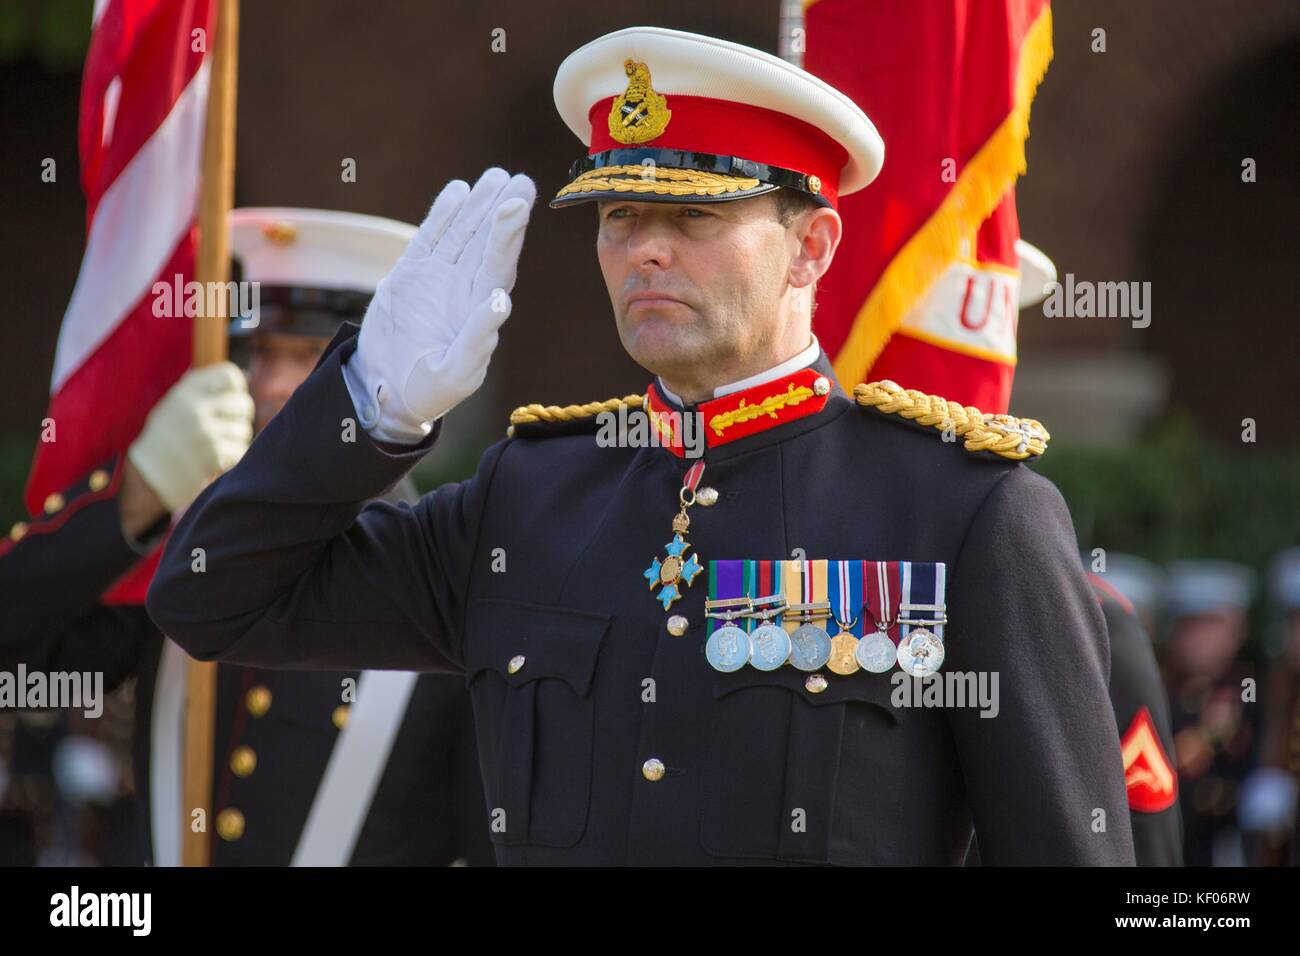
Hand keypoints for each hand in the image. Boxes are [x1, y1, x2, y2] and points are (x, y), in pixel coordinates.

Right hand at [126, 361, 253, 515]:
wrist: (149, 475)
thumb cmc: (167, 437)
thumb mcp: (176, 404)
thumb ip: (203, 389)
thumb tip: (245, 375)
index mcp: (186, 392)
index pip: (229, 375)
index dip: (236, 387)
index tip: (230, 398)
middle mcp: (196, 409)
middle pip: (243, 402)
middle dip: (240, 415)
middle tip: (227, 424)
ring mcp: (206, 432)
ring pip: (244, 428)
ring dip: (235, 438)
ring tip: (214, 443)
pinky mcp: (214, 455)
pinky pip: (240, 449)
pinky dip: (231, 455)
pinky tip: (214, 458)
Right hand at [346, 168, 535, 441]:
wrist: (388, 391)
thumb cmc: (431, 390)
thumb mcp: (457, 373)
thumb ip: (479, 338)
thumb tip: (501, 300)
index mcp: (481, 310)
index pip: (498, 264)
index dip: (509, 234)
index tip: (519, 205)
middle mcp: (463, 288)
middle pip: (486, 242)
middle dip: (501, 210)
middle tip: (518, 180)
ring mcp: (438, 278)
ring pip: (461, 233)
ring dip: (477, 206)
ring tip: (493, 176)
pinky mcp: (410, 274)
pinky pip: (429, 238)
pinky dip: (442, 215)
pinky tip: (457, 192)